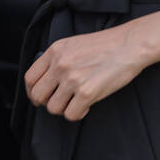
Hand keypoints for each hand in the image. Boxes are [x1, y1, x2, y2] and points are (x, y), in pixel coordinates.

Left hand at [24, 24, 146, 121]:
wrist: (130, 45)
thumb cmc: (106, 45)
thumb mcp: (74, 44)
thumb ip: (58, 58)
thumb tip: (48, 78)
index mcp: (55, 51)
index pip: (30, 78)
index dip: (32, 91)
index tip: (38, 97)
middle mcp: (60, 65)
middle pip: (38, 95)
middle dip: (45, 103)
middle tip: (57, 103)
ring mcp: (72, 79)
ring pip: (53, 108)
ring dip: (63, 109)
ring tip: (75, 102)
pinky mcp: (87, 92)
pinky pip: (71, 114)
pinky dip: (78, 114)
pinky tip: (86, 106)